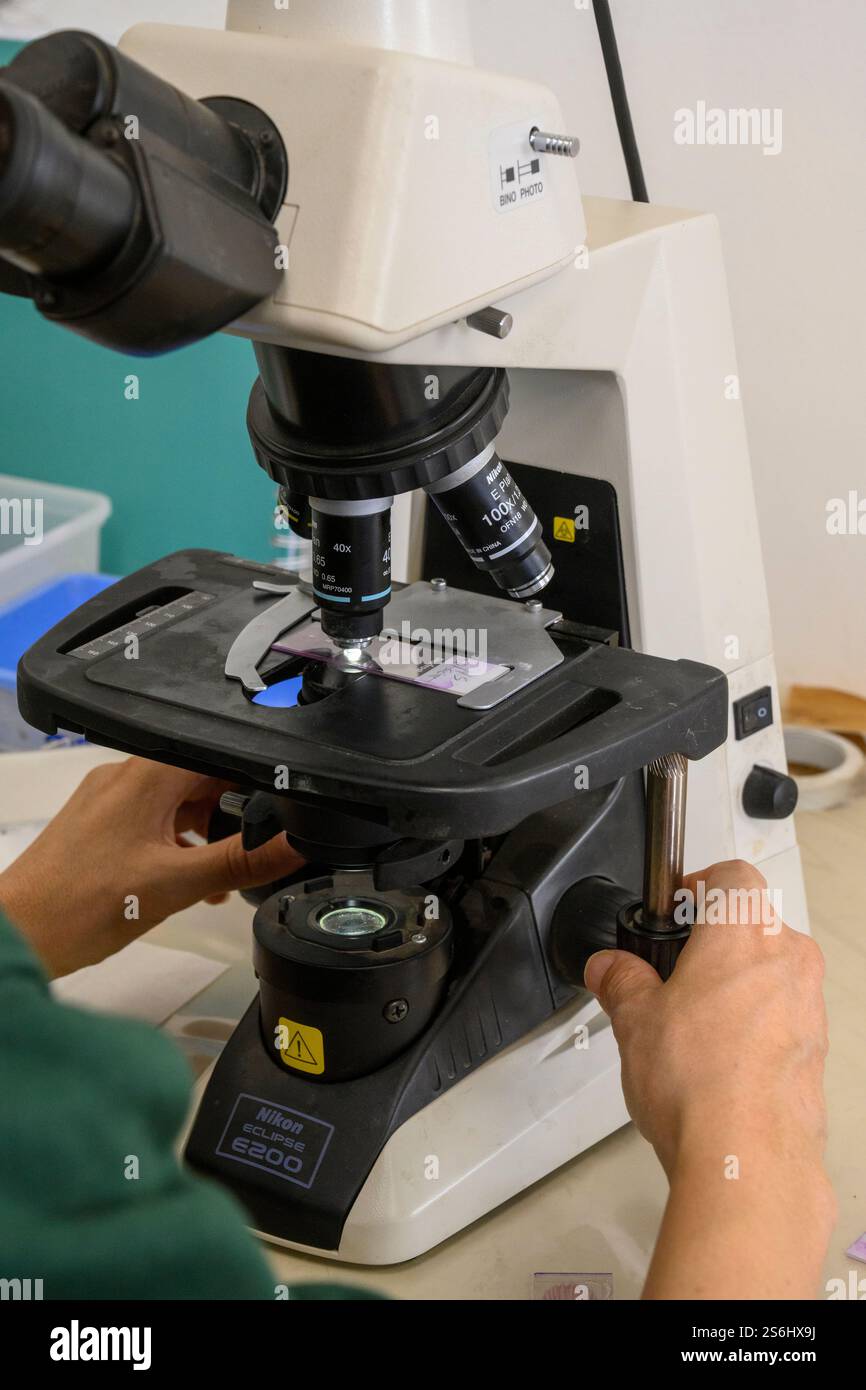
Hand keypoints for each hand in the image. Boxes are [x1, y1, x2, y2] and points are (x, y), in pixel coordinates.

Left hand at [0, 757, 302, 977]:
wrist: (19, 932)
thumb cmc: (84, 905)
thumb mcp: (178, 885)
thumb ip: (241, 862)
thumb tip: (293, 846)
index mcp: (148, 773)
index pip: (221, 757)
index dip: (256, 783)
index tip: (281, 812)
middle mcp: (126, 774)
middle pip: (200, 779)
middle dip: (230, 815)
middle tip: (249, 855)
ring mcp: (109, 798)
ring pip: (177, 803)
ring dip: (203, 836)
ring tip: (219, 880)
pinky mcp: (98, 823)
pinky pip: (151, 821)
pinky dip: (175, 845)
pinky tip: (187, 883)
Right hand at [584, 859, 834, 1297]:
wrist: (746, 1156)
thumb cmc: (700, 1081)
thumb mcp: (633, 1018)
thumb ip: (620, 981)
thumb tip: (610, 968)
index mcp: (743, 933)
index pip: (731, 875)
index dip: (698, 882)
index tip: (674, 905)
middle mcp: (787, 960)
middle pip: (754, 923)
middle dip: (713, 941)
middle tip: (672, 969)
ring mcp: (809, 1006)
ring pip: (773, 971)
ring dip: (737, 985)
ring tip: (690, 1023)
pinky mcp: (816, 1050)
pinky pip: (784, 1017)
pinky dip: (755, 1026)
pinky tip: (717, 1060)